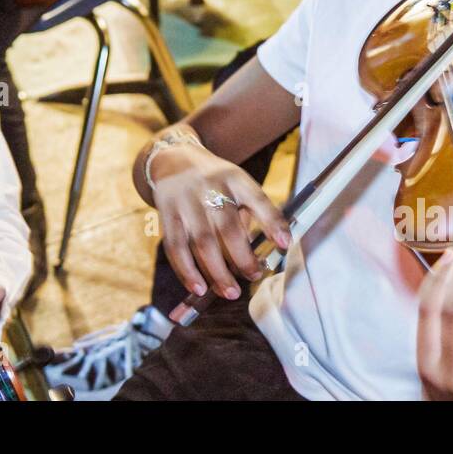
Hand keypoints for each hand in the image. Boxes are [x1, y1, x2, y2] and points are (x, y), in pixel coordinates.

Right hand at [149, 143, 290, 301]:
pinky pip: (176, 247)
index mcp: (234, 179)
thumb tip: (271, 250)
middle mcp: (210, 187)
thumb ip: (254, 212)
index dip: (272, 222)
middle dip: (243, 258)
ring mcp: (186, 201)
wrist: (173, 160)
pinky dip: (187, 272)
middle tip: (253, 277)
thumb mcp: (237, 184)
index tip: (285, 244)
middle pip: (228, 227)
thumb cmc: (215, 183)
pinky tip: (198, 288)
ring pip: (202, 242)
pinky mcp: (167, 214)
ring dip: (216, 272)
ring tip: (230, 292)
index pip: (257, 199)